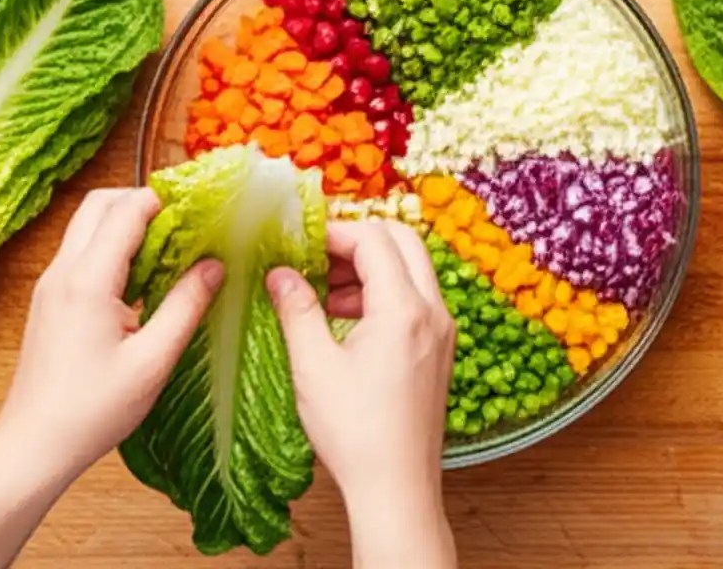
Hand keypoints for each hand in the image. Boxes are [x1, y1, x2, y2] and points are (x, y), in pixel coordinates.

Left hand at [0, 188, 223, 568]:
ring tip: (172, 251)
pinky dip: (115, 250)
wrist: (33, 446)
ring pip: (88, 227)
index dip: (165, 198)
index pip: (125, 211)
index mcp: (87, 281)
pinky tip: (145, 281)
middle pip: (99, 205)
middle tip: (186, 222)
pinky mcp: (50, 302)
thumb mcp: (153, 361)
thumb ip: (186, 306)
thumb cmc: (93, 410)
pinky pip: (83, 254)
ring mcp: (51, 286)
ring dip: (128, 225)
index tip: (203, 204)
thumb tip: (214, 265)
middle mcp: (62, 272)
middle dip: (143, 201)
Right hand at [266, 220, 456, 568]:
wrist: (397, 489)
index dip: (333, 233)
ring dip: (369, 268)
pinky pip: (415, 300)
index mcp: (404, 309)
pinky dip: (382, 294)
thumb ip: (297, 309)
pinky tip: (345, 320)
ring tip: (322, 293)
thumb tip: (280, 273)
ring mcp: (442, 331)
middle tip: (315, 258)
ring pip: (411, 270)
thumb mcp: (313, 366)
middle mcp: (434, 312)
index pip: (374, 239)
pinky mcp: (439, 350)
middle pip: (402, 241)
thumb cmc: (355, 433)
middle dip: (356, 240)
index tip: (299, 244)